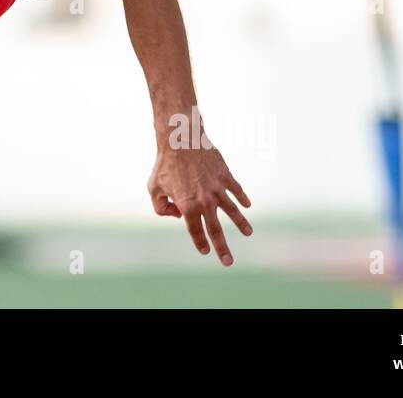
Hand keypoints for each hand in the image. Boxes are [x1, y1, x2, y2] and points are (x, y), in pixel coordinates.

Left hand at [148, 140, 251, 265]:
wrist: (181, 140)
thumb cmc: (165, 165)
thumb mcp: (154, 188)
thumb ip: (161, 207)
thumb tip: (177, 215)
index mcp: (187, 206)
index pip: (196, 232)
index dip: (200, 243)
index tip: (205, 251)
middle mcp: (205, 201)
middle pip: (216, 230)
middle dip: (222, 248)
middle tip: (228, 262)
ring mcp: (218, 189)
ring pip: (233, 211)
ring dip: (242, 223)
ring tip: (248, 233)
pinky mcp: (225, 176)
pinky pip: (237, 190)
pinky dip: (243, 198)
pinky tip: (247, 205)